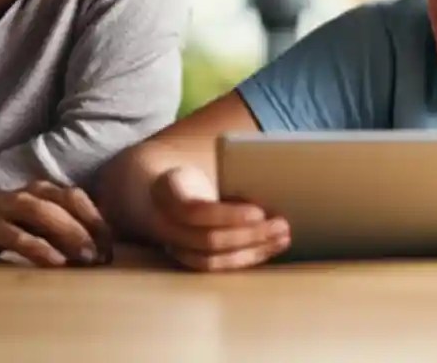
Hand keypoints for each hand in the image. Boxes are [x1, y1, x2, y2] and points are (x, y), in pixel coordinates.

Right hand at [0, 180, 112, 266]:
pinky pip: (19, 236)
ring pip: (45, 215)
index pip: (79, 199)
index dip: (98, 221)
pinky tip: (55, 263)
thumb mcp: (36, 218)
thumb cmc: (5, 221)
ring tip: (87, 258)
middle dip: (90, 230)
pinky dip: (40, 249)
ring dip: (70, 235)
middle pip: (67, 205)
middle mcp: (30, 194)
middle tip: (104, 256)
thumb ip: (61, 226)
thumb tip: (96, 247)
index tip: (111, 247)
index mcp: (44, 190)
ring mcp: (9, 208)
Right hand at [150, 166, 289, 271]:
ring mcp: (173, 246)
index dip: (228, 215)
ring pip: (212, 259)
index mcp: (167, 192)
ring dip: (252, 250)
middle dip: (249, 235)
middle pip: (208, 239)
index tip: (259, 212)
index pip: (195, 210)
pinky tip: (268, 247)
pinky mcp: (187, 259)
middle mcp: (165, 224)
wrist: (154, 194)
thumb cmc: (192, 177)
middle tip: (282, 224)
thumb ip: (228, 175)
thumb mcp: (198, 170)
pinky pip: (216, 266)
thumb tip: (273, 183)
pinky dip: (245, 258)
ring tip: (282, 237)